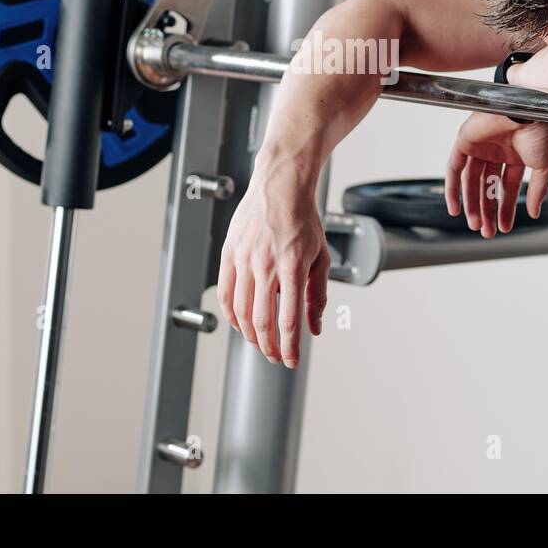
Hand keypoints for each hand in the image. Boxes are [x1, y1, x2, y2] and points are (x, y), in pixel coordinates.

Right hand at [217, 156, 330, 368]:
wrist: (280, 186)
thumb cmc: (303, 219)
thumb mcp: (321, 257)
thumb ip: (317, 295)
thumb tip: (314, 326)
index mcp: (293, 266)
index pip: (288, 318)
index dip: (290, 346)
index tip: (291, 361)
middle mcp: (265, 264)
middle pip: (261, 321)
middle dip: (269, 347)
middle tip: (276, 357)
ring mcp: (244, 258)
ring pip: (241, 311)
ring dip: (250, 334)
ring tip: (260, 343)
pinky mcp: (229, 253)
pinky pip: (226, 293)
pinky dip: (231, 314)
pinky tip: (240, 323)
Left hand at [445, 112, 547, 236]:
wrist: (526, 108)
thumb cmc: (539, 129)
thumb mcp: (544, 165)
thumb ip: (538, 190)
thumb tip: (534, 212)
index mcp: (515, 155)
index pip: (507, 186)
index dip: (506, 208)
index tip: (504, 227)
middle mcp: (496, 151)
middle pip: (487, 186)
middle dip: (487, 210)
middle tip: (487, 231)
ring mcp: (479, 146)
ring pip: (471, 181)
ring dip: (472, 204)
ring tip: (476, 224)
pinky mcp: (464, 141)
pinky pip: (454, 168)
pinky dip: (453, 189)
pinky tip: (455, 207)